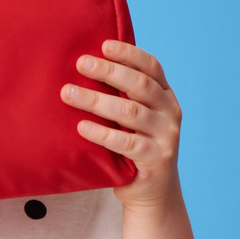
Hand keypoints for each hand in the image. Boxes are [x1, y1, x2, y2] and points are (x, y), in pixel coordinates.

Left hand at [62, 41, 183, 211]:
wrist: (152, 193)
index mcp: (165, 96)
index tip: (103, 45)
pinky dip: (102, 134)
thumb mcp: (133, 119)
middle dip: (109, 71)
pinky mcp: (156, 161)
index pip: (151, 67)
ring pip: (131, 113)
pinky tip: (81, 127)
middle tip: (81, 63)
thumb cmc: (134, 148)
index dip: (128, 54)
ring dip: (98, 101)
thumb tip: (84, 66)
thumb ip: (122, 96)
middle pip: (140, 86)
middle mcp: (170, 113)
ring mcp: (166, 137)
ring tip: (69, 94)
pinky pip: (127, 144)